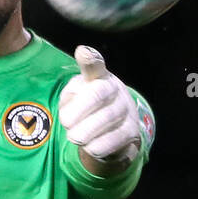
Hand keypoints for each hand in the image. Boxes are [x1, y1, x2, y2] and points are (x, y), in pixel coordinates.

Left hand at [58, 44, 140, 166]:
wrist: (111, 131)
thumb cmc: (86, 109)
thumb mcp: (73, 98)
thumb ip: (69, 100)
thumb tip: (70, 115)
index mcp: (97, 77)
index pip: (95, 66)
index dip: (89, 59)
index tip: (83, 52)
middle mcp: (114, 89)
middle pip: (98, 94)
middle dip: (77, 112)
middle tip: (66, 124)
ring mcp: (126, 108)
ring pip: (106, 118)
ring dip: (84, 132)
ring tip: (75, 137)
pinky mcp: (131, 130)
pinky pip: (114, 139)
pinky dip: (96, 146)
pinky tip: (89, 146)